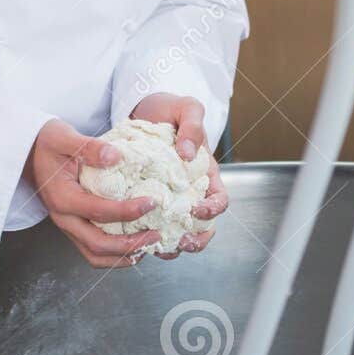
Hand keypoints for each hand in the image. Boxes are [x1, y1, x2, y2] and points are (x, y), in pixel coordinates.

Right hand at [24, 119, 160, 268]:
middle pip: (97, 245)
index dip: (127, 211)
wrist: (27, 152)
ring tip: (148, 246)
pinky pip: (93, 248)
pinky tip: (134, 245)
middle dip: (129, 244)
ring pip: (95, 254)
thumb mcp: (64, 137)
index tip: (151, 203)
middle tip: (155, 235)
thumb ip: (89, 147)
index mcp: (62, 198)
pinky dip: (115, 253)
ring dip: (123, 255)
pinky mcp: (73, 226)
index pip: (98, 212)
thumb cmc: (46, 143)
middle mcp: (63, 218)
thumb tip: (115, 156)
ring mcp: (67, 225)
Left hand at [129, 93, 229, 258]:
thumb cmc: (171, 108)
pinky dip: (145, 232)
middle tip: (180, 242)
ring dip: (170, 243)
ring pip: (176, 230)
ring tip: (156, 246)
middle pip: (202, 225)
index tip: (197, 210)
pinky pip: (150, 222)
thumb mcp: (187, 108)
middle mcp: (190, 190)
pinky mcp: (147, 200)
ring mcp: (169, 198)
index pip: (220, 200)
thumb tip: (187, 153)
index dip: (213, 210)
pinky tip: (133, 234)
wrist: (144, 109)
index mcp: (205, 174)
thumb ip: (193, 126)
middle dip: (195, 239)